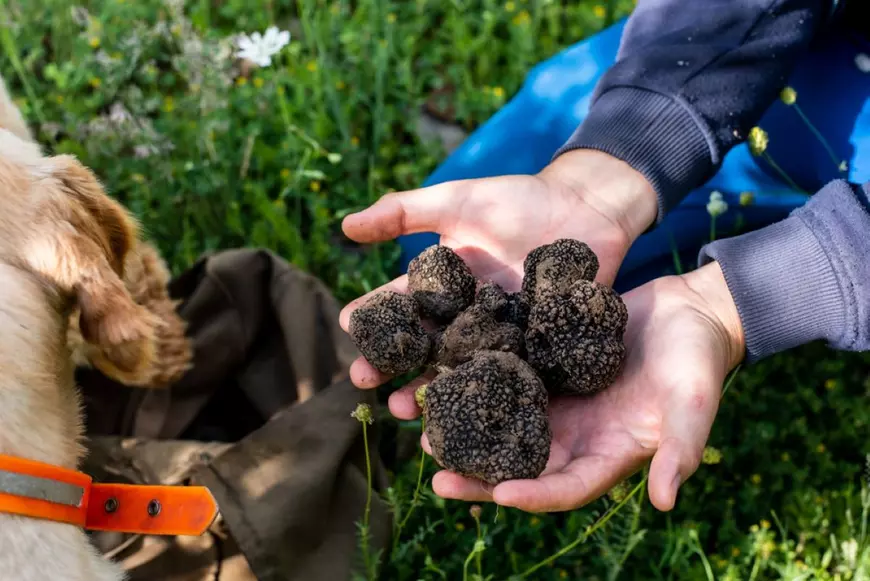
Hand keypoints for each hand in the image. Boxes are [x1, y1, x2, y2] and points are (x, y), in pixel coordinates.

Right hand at [339, 149, 657, 393]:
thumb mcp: (456, 201)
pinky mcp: (535, 349)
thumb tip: (345, 227)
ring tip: (402, 408)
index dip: (373, 314)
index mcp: (444, 286)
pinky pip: (508, 374)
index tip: (345, 327)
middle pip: (422, 344)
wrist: (584, 207)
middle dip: (391, 363)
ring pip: (458, 367)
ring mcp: (499, 336)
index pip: (401, 303)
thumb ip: (404, 212)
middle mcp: (465, 317)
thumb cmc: (518, 200)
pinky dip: (487, 395)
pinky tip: (468, 416)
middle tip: (362, 379)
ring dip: (428, 389)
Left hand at [416, 261, 745, 511]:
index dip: (535, 495)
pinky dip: (477, 382)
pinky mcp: (544, 365)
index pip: (566, 488)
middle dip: (480, 474)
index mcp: (607, 454)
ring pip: (503, 424)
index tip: (500, 496)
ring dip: (467, 429)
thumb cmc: (698, 360)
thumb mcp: (695, 402)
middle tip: (438, 475)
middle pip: (520, 465)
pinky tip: (444, 374)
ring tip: (424, 428)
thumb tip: (666, 503)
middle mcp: (574, 435)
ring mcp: (556, 401)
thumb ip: (681, 448)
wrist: (688, 311)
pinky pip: (506, 379)